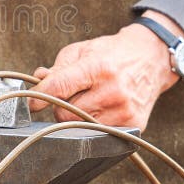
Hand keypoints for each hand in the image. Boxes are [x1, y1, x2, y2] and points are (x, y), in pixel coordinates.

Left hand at [29, 11, 183, 130]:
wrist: (152, 58)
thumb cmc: (112, 53)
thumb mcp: (82, 51)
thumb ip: (57, 68)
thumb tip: (39, 81)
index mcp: (97, 68)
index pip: (59, 87)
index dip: (40, 96)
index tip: (31, 104)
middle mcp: (113, 91)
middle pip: (66, 113)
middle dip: (61, 105)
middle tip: (71, 95)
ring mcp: (124, 111)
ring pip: (80, 126)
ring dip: (77, 116)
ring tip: (89, 99)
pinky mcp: (134, 125)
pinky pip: (99, 133)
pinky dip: (94, 123)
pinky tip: (103, 107)